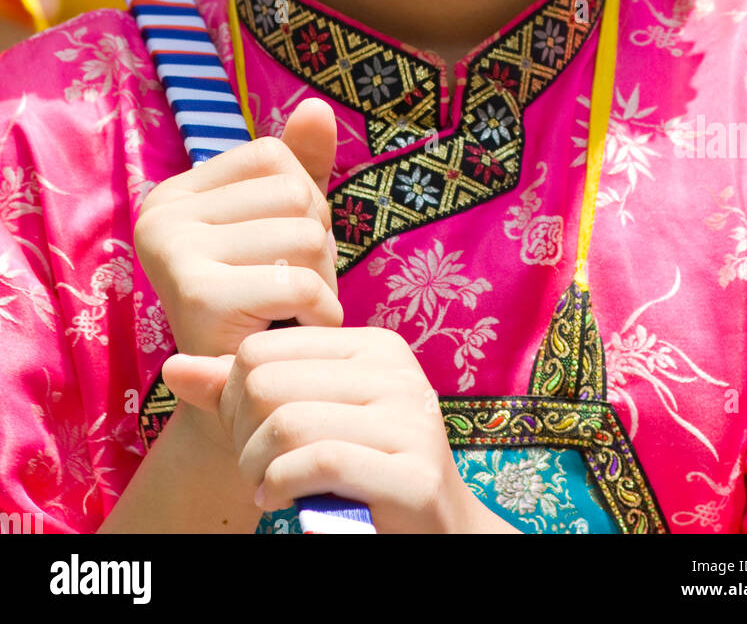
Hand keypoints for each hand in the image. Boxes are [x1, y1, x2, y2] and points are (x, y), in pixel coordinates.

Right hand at [134, 98, 341, 361]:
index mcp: (173, 193)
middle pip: (294, 195)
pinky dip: (320, 311)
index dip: (302, 202)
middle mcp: (159, 215)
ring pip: (306, 236)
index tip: (277, 252)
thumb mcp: (284, 225)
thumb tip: (316, 106)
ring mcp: (172, 253)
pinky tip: (300, 331)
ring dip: (321, 280)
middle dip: (316, 246)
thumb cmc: (267, 307)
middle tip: (287, 292)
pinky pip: (300, 283)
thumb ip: (300, 165)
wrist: (245, 404)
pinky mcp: (197, 297)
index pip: (272, 156)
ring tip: (289, 312)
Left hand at [162, 325, 515, 533]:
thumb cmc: (362, 473)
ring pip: (287, 423)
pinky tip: (279, 501)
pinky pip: (317, 462)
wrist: (438, 533)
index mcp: (373, 346)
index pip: (261, 350)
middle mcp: (397, 371)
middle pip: (267, 383)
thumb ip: (243, 393)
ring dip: (256, 468)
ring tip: (264, 487)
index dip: (234, 399)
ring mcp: (410, 419)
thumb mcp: (307, 421)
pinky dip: (280, 487)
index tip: (249, 435)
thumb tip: (174, 367)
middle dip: (242, 436)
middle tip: (254, 468)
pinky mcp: (414, 472)